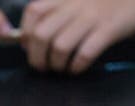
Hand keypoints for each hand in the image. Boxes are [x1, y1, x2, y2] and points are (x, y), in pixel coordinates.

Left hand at [20, 0, 134, 73]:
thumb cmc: (107, 3)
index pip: (33, 12)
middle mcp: (76, 4)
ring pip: (59, 47)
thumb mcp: (78, 0)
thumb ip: (55, 13)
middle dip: (37, 57)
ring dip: (56, 65)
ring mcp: (93, 17)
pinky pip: (84, 53)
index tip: (29, 46)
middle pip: (41, 35)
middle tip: (42, 66)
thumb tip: (27, 38)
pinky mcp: (109, 29)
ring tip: (60, 69)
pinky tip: (76, 68)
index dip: (26, 33)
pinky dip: (76, 66)